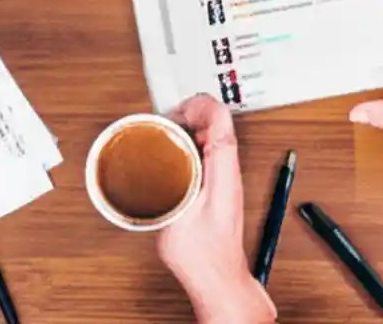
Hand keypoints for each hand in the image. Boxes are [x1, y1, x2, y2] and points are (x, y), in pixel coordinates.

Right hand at [157, 96, 275, 323]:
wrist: (219, 277)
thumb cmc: (204, 254)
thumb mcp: (176, 216)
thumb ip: (167, 188)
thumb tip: (153, 163)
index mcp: (223, 171)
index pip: (221, 119)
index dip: (198, 105)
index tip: (175, 111)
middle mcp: (229, 170)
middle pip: (217, 123)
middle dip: (190, 113)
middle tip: (165, 120)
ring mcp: (226, 177)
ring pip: (214, 136)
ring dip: (190, 128)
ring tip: (166, 132)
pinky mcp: (219, 185)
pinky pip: (209, 152)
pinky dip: (191, 144)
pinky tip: (173, 153)